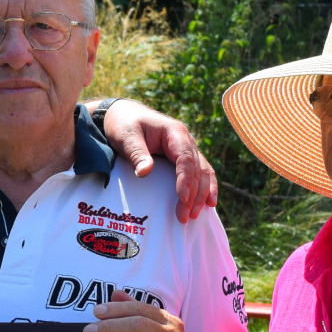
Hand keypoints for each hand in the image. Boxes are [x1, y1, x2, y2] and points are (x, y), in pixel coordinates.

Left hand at [100, 100, 216, 221]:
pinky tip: (209, 203)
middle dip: (194, 194)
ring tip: (195, 215)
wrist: (122, 115)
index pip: (186, 159)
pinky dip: (205, 188)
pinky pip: (199, 173)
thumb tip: (144, 173)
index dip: (186, 179)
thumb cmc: (124, 124)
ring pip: (203, 173)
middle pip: (197, 169)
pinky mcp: (183, 157)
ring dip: (202, 194)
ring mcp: (187, 148)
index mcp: (174, 132)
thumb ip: (137, 154)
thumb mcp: (126, 137)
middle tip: (185, 216)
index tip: (182, 198)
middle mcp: (186, 140)